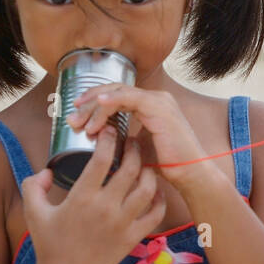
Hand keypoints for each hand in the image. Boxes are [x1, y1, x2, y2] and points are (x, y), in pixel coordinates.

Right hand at [21, 126, 165, 263]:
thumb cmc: (49, 244)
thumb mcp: (33, 212)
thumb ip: (33, 185)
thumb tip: (47, 171)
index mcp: (82, 197)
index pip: (102, 159)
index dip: (108, 139)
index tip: (109, 131)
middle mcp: (106, 208)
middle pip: (130, 169)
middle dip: (133, 149)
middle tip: (132, 141)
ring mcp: (123, 223)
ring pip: (148, 189)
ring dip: (149, 171)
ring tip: (145, 163)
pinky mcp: (134, 237)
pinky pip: (155, 214)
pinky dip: (159, 199)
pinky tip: (155, 191)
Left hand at [66, 86, 218, 191]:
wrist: (191, 173)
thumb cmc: (169, 165)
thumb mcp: (139, 147)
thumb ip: (123, 137)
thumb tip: (100, 137)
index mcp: (151, 105)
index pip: (117, 95)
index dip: (94, 102)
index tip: (76, 116)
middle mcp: (156, 98)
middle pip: (114, 90)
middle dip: (89, 102)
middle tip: (72, 118)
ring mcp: (158, 101)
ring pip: (118, 92)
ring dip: (95, 105)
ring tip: (81, 121)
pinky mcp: (159, 108)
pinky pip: (129, 98)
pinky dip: (111, 100)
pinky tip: (97, 105)